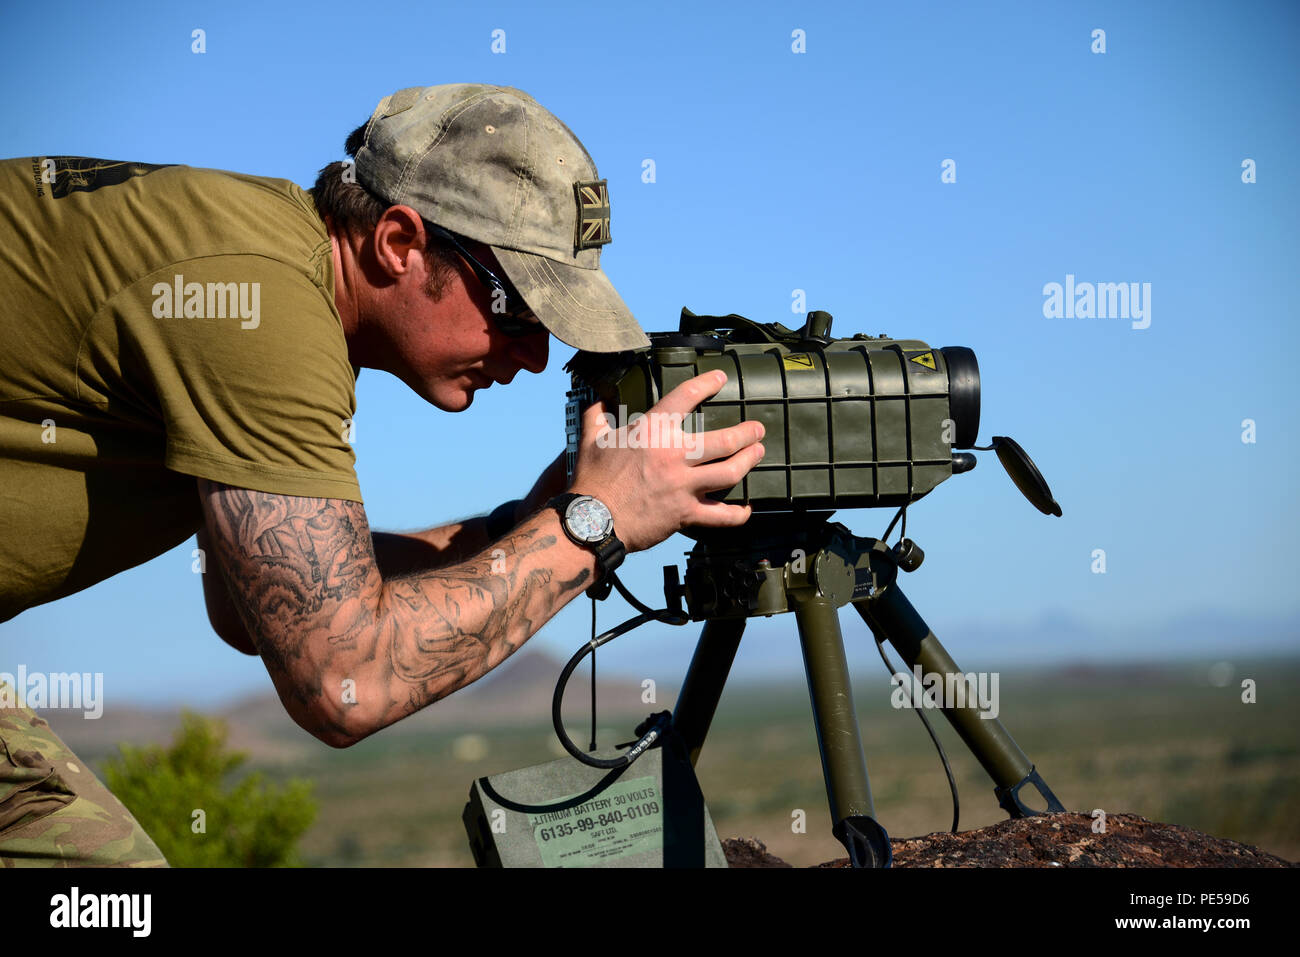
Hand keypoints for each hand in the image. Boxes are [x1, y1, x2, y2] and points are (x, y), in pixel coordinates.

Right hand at [568, 370, 765, 552]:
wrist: (592, 520)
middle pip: (724, 440)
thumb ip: (596, 415)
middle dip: (747, 432)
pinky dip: (738, 513)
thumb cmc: (591, 479)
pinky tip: (746, 508)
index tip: (720, 378)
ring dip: (749, 461)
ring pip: (730, 472)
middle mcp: (673, 455)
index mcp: (652, 431)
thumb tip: (597, 399)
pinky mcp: (686, 513)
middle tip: (757, 429)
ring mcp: (683, 485)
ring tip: (758, 453)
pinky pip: (721, 516)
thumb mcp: (590, 439)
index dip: (707, 383)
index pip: (686, 396)